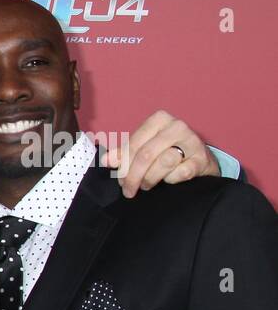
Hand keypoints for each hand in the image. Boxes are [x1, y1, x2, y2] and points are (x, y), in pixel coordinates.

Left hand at [100, 110, 219, 197]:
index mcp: (159, 119)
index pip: (134, 144)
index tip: (119, 179)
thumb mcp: (144, 148)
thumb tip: (107, 160)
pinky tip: (168, 180)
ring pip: (163, 162)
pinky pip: (181, 172)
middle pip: (146, 154)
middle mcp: (177, 126)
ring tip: (146, 185)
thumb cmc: (167, 151)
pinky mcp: (202, 159)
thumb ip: (124, 153)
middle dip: (133, 176)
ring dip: (150, 179)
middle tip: (128, 190)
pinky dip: (171, 180)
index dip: (123, 164)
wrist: (199, 160)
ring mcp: (192, 142)